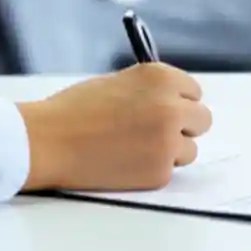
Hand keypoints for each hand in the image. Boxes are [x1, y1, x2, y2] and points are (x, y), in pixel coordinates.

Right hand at [16, 63, 212, 191]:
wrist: (48, 140)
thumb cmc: (75, 109)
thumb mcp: (120, 82)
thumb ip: (152, 91)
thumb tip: (175, 103)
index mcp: (161, 78)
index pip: (194, 91)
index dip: (178, 101)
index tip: (166, 108)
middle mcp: (171, 107)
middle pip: (202, 120)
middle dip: (184, 126)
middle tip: (158, 132)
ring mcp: (168, 141)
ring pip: (189, 149)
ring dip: (170, 150)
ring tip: (134, 148)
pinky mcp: (159, 172)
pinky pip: (168, 171)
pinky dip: (151, 169)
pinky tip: (124, 162)